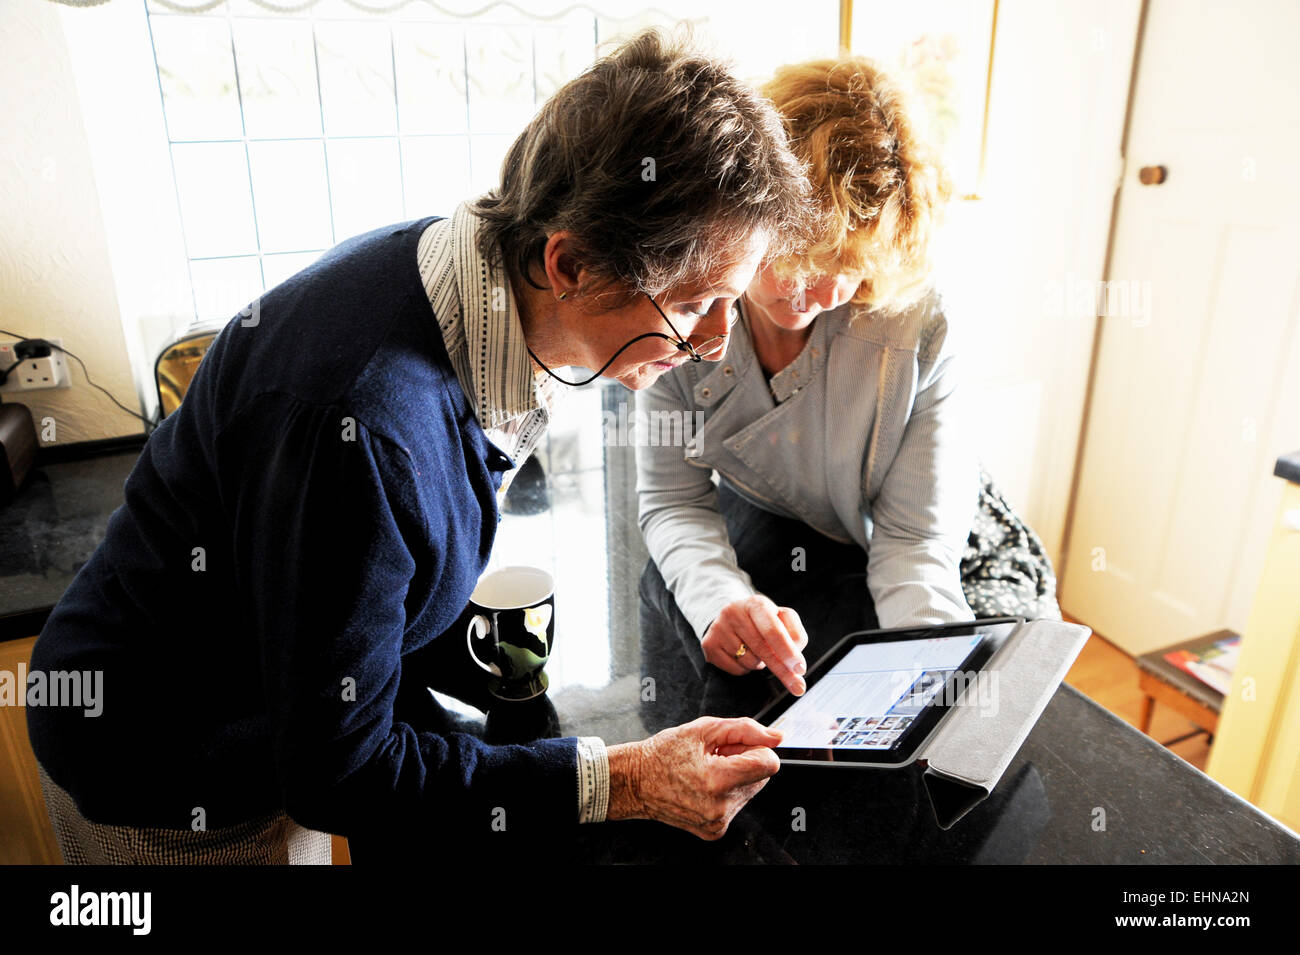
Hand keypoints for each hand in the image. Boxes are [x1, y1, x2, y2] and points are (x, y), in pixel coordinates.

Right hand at [606, 717, 781, 839]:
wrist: (635, 782)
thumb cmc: (663, 754)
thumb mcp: (703, 729)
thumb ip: (744, 729)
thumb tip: (776, 736)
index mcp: (717, 780)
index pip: (769, 764)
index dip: (759, 748)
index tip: (741, 744)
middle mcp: (720, 807)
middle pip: (761, 778)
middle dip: (745, 761)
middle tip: (717, 756)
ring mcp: (717, 822)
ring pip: (750, 791)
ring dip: (736, 777)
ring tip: (707, 770)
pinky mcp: (715, 831)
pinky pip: (736, 806)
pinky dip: (727, 793)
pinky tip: (705, 785)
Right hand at [701, 595, 808, 694]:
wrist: (730, 616)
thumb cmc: (763, 621)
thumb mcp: (782, 619)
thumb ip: (795, 634)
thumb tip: (795, 660)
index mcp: (755, 603)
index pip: (773, 630)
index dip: (788, 651)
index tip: (800, 668)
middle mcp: (733, 612)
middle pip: (762, 649)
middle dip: (782, 670)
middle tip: (798, 687)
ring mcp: (718, 628)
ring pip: (750, 662)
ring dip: (761, 665)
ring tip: (757, 652)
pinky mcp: (709, 644)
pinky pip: (736, 669)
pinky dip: (746, 669)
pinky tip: (743, 656)